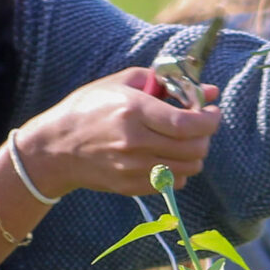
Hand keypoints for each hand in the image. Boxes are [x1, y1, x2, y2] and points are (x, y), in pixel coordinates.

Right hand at [16, 67, 222, 197]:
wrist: (56, 148)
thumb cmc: (89, 108)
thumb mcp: (123, 83)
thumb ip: (168, 84)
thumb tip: (211, 90)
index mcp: (133, 112)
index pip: (187, 124)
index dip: (209, 119)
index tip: (213, 111)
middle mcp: (135, 143)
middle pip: (193, 148)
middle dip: (205, 135)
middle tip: (200, 125)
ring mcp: (133, 168)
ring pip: (189, 168)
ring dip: (194, 153)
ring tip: (182, 140)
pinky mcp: (131, 186)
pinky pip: (173, 183)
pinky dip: (179, 170)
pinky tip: (165, 156)